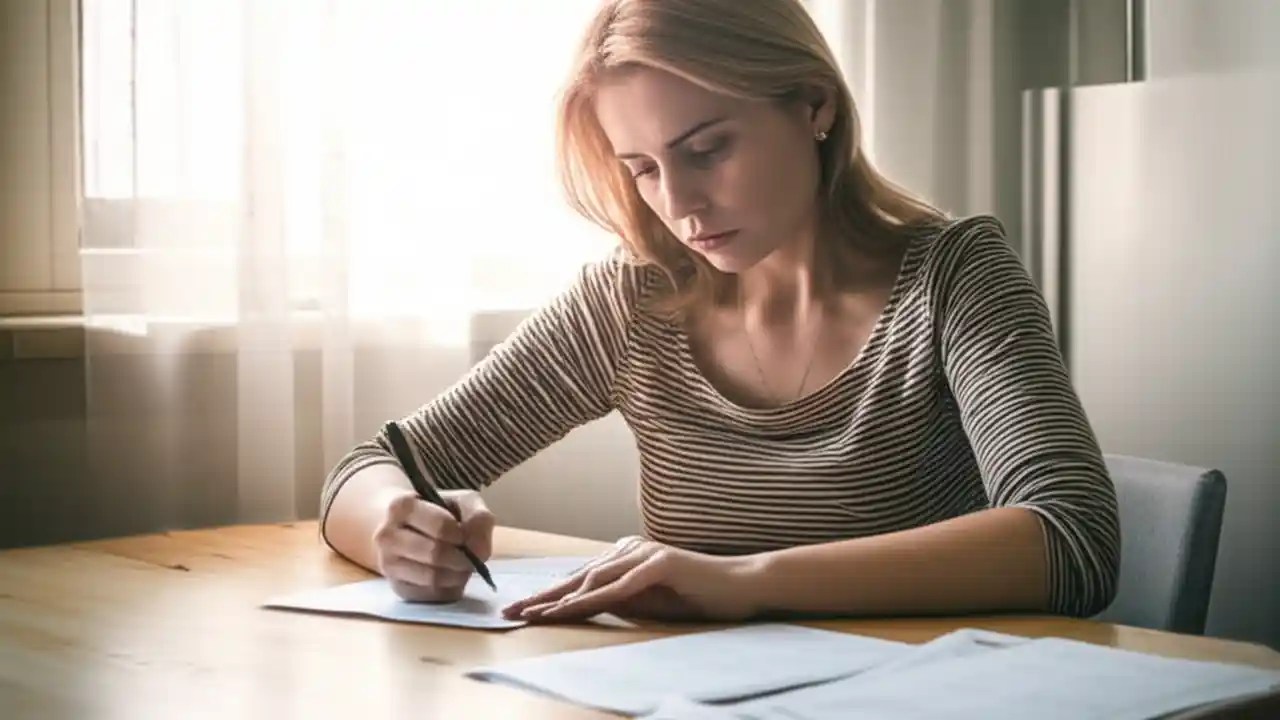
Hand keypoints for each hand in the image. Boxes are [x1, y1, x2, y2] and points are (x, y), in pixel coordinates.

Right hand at [372, 488, 494, 602]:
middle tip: (472, 557)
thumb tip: (478, 550)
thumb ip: (478, 516)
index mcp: (401, 506)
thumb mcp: (461, 501)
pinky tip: (452, 577)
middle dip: (463, 558)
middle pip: (435, 554)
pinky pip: (430, 595)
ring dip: (458, 575)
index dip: (463, 535)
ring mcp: (388, 564)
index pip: (441, 527)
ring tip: (463, 566)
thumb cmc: (438, 512)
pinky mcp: (396, 587)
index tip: (467, 536)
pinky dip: (449, 589)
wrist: (405, 527)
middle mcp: (386, 535)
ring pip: (432, 578)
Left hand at [501, 537, 761, 622]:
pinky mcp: (661, 563)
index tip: (519, 611)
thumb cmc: (696, 597)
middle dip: (542, 596)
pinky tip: (572, 608)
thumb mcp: (649, 603)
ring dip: (560, 599)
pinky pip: (621, 586)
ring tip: (533, 614)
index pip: (580, 578)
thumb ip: (618, 600)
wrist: (741, 586)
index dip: (548, 595)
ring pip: (593, 579)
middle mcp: (630, 549)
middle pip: (578, 576)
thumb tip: (584, 606)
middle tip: (510, 612)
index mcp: (626, 556)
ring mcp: (645, 554)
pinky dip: (594, 598)